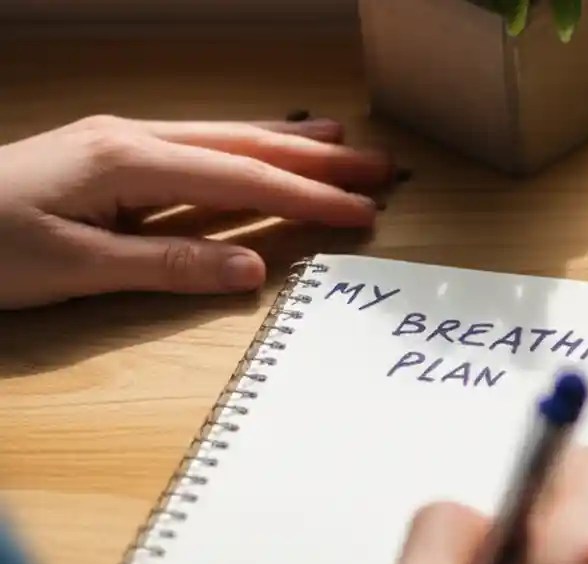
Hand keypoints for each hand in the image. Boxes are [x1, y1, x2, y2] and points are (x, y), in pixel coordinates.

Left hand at [0, 114, 394, 308]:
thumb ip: (168, 265)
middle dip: (317, 156)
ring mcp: (119, 140)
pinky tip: (261, 146)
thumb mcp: (74, 268)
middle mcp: (132, 137)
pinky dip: (245, 146)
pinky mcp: (108, 153)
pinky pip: (197, 144)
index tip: (364, 211)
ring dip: (288, 141)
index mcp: (129, 160)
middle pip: (245, 144)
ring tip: (343, 141)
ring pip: (224, 136)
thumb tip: (253, 269)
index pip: (242, 180)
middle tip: (379, 167)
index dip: (308, 196)